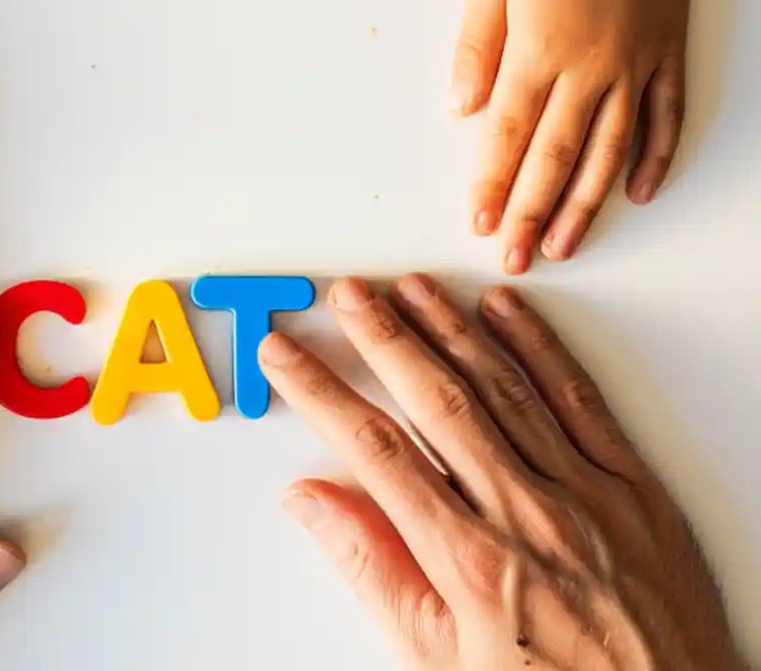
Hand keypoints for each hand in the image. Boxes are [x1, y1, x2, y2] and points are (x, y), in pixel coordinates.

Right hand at [260, 276, 743, 668]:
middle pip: (436, 401)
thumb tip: (312, 502)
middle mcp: (526, 514)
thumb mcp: (437, 657)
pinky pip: (580, 399)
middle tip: (347, 296)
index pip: (374, 449)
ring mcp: (586, 493)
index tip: (286, 356)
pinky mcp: (635, 487)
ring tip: (410, 288)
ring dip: (451, 329)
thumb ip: (373, 571)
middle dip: (383, 338)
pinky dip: (540, 347)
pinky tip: (506, 311)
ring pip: (504, 387)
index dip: (320, 392)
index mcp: (468, 561)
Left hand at [452, 0, 689, 272]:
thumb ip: (476, 44)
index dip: (494, 187)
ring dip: (586, 205)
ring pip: (611, 149)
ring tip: (565, 247)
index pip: (509, 137)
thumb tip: (460, 108)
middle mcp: (593, 64)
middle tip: (517, 260)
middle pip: (556, 157)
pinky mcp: (670, 47)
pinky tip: (638, 195)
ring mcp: (638, 59)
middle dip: (533, 215)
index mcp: (540, 47)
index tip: (481, 227)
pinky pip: (667, 115)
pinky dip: (656, 158)